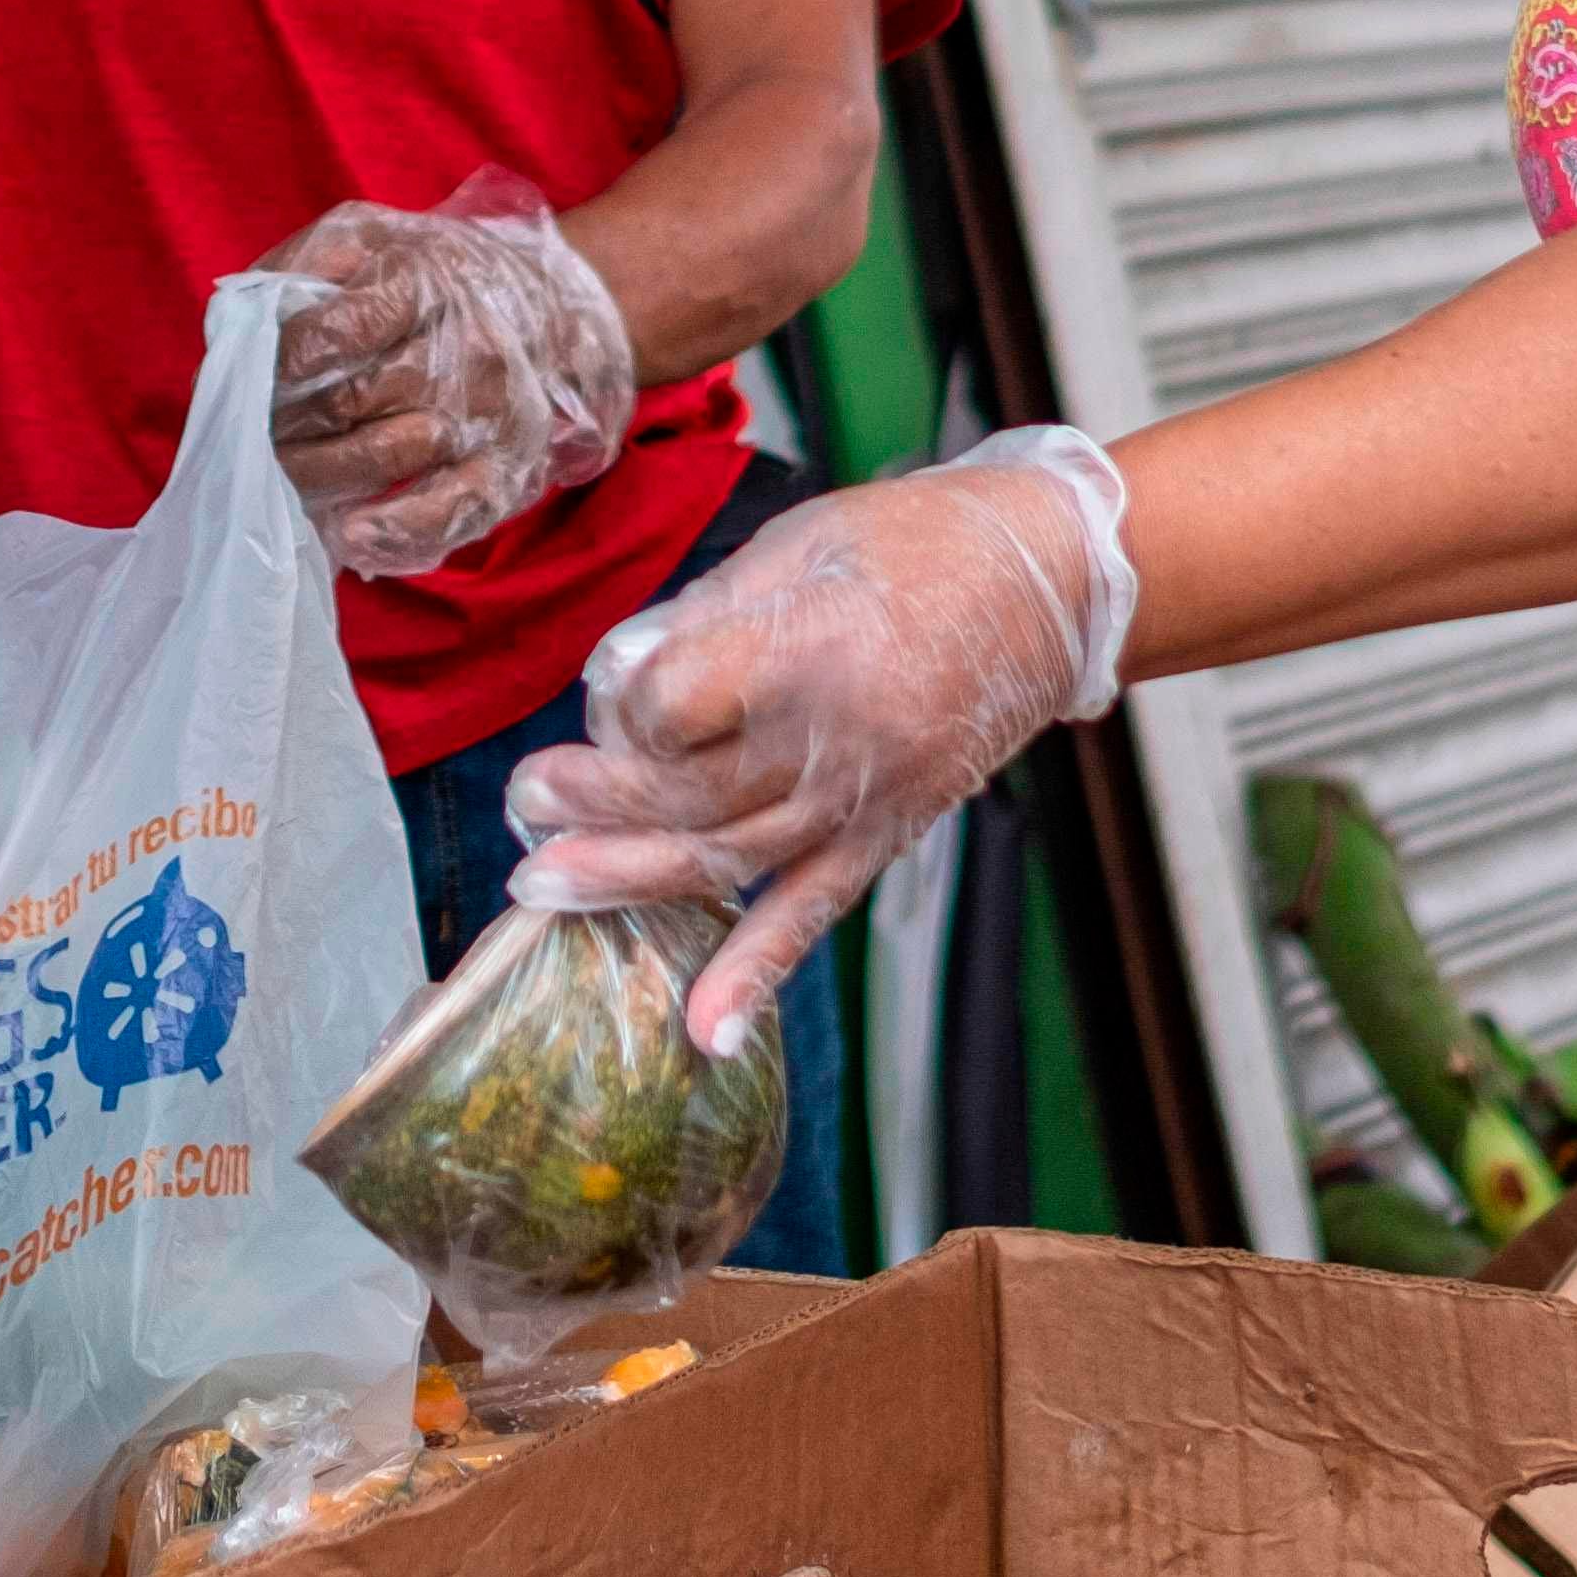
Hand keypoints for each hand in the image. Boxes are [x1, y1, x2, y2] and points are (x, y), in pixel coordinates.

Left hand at [262, 173, 633, 576]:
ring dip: (318, 476)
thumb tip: (247, 312)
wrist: (559, 308)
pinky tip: (349, 531)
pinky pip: (453, 510)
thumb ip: (305, 261)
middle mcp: (466, 348)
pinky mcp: (512, 468)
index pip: (331, 335)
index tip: (249, 380)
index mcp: (426, 281)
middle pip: (348, 401)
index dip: (276, 366)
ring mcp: (491, 414)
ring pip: (388, 456)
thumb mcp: (374, 235)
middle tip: (249, 435)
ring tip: (277, 475)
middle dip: (282, 425)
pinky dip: (396, 528)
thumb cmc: (441, 275)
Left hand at [501, 426, 1138, 1054]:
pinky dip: (757, 976)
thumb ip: (704, 617)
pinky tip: (705, 1033)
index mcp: (816, 646)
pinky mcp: (887, 837)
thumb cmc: (916, 544)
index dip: (628, 703)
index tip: (613, 687)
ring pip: (729, 858)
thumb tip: (615, 681)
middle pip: (691, 792)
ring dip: (629, 880)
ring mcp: (869, 800)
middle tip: (524, 801)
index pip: (680, 705)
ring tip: (541, 886)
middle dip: (594, 803)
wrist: (1052, 585)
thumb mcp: (800, 543)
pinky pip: (813, 914)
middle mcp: (842, 738)